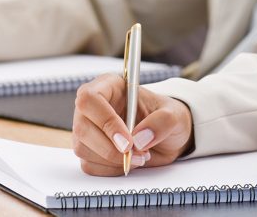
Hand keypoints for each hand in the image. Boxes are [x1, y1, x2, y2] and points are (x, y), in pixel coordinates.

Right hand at [72, 74, 193, 175]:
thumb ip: (162, 122)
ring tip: (140, 156)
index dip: (105, 121)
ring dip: (112, 160)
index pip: (90, 98)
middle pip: (82, 127)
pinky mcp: (89, 149)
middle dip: (109, 147)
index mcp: (110, 86)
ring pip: (82, 148)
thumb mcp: (174, 115)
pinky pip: (89, 165)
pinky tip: (128, 162)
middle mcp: (94, 106)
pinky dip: (110, 169)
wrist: (167, 137)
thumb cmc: (167, 117)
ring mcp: (88, 128)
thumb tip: (139, 139)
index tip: (128, 141)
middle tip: (137, 154)